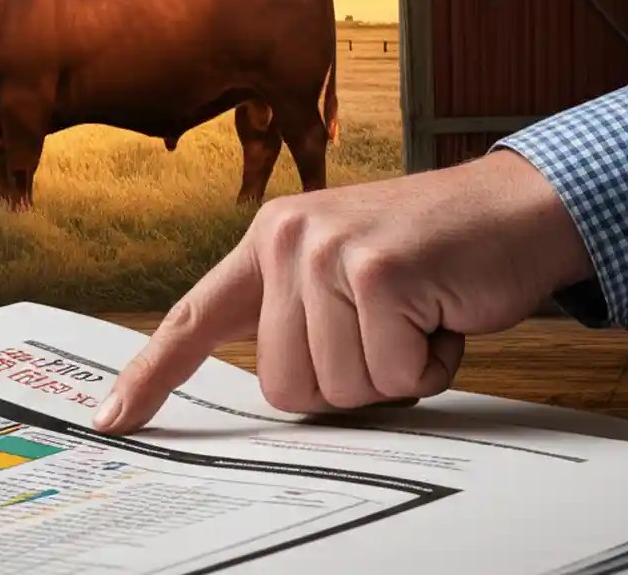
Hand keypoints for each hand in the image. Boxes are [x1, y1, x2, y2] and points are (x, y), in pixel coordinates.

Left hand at [92, 149, 594, 433]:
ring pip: (337, 387)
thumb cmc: (430, 255)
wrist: (515, 208)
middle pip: (283, 387)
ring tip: (414, 316)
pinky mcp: (379, 271)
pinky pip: (390, 374)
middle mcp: (286, 241)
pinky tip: (439, 315)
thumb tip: (275, 393)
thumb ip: (298, 321)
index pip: (192, 320)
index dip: (151, 376)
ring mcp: (329, 252)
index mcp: (267, 244)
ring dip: (391, 372)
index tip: (112, 418)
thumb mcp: (343, 274)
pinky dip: (427, 364)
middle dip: (346, 381)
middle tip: (386, 332)